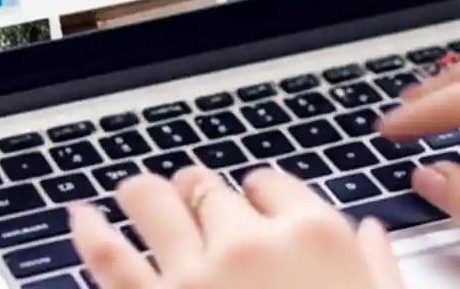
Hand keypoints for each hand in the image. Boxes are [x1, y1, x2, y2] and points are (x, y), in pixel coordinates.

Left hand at [70, 166, 403, 288]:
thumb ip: (379, 266)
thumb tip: (371, 234)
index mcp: (313, 236)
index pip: (269, 183)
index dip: (255, 193)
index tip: (251, 205)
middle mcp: (249, 243)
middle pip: (208, 191)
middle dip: (197, 193)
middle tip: (189, 199)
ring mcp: (193, 276)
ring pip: (153, 204)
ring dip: (144, 196)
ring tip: (135, 195)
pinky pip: (110, 258)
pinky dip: (90, 233)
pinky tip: (80, 218)